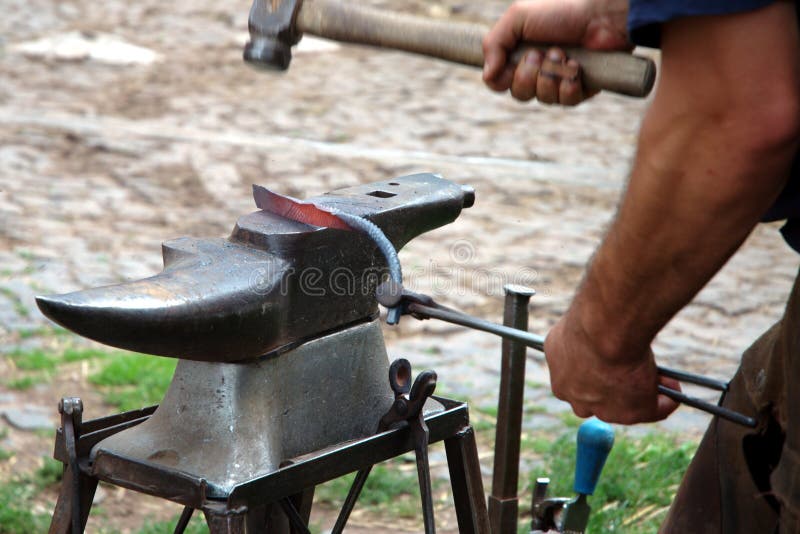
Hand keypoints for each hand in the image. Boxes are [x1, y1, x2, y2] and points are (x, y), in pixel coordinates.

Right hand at [483, 0, 630, 104]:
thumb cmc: (560, 11)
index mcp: (519, 54)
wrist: (601, 14)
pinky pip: (566, 102)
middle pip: (520, 95)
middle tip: (540, 53)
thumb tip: (487, 75)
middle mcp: (537, 70)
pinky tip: (576, 67)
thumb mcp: (518, 17)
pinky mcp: (581, 88)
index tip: (512, 63)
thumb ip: (494, 44)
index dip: (502, 80)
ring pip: (544, 99)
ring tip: (563, 53)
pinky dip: (569, 85)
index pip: (498, 83)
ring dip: (551, 75)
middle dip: (529, 75)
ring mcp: (559, 81)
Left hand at [544, 313, 680, 423]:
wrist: (604, 329)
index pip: (579, 380)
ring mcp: (601, 408)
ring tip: (667, 381)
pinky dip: (666, 402)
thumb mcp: (577, 328)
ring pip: (627, 406)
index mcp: (560, 374)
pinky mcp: (629, 413)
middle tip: (643, 373)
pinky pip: (653, 411)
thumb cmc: (591, 319)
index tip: (617, 360)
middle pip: (600, 398)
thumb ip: (584, 342)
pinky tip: (675, 391)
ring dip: (646, 395)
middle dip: (621, 388)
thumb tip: (598, 343)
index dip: (600, 372)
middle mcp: (574, 395)